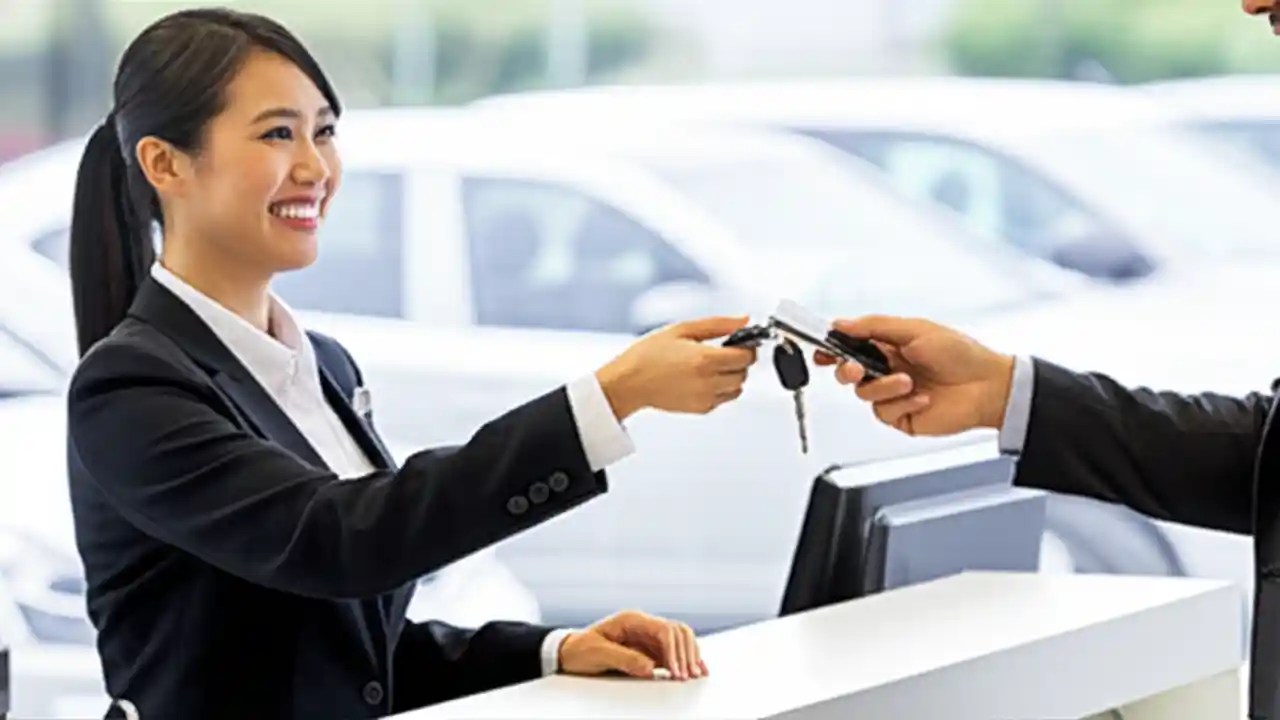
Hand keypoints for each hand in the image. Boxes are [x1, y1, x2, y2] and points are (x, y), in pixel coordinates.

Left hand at [558, 610, 706, 680]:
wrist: (568, 653)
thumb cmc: (580, 650)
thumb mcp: (598, 654)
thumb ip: (624, 659)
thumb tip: (650, 668)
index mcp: (632, 620)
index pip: (664, 630)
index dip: (674, 651)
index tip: (676, 671)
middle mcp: (643, 625)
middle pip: (677, 632)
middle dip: (687, 653)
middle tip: (689, 676)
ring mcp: (647, 637)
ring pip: (680, 639)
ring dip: (690, 655)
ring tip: (697, 674)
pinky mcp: (649, 650)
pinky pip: (674, 652)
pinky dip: (686, 660)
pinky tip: (695, 670)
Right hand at [596, 316, 756, 420]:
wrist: (629, 382)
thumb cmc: (648, 355)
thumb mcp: (683, 329)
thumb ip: (718, 324)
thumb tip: (743, 320)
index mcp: (705, 359)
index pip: (746, 356)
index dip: (746, 346)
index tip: (738, 341)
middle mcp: (709, 381)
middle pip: (744, 373)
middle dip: (739, 361)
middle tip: (724, 351)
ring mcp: (706, 398)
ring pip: (737, 388)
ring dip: (732, 376)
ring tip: (712, 365)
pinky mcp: (701, 409)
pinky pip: (724, 399)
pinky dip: (721, 388)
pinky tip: (703, 378)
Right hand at [815, 315, 1014, 436]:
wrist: (986, 387)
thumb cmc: (960, 354)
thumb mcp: (915, 329)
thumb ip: (875, 326)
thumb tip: (842, 324)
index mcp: (888, 345)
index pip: (850, 346)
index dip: (832, 348)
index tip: (821, 351)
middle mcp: (887, 369)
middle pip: (847, 372)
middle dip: (846, 370)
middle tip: (855, 369)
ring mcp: (893, 394)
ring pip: (864, 394)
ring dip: (884, 387)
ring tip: (909, 382)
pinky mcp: (901, 416)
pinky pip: (884, 412)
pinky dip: (902, 404)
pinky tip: (923, 398)